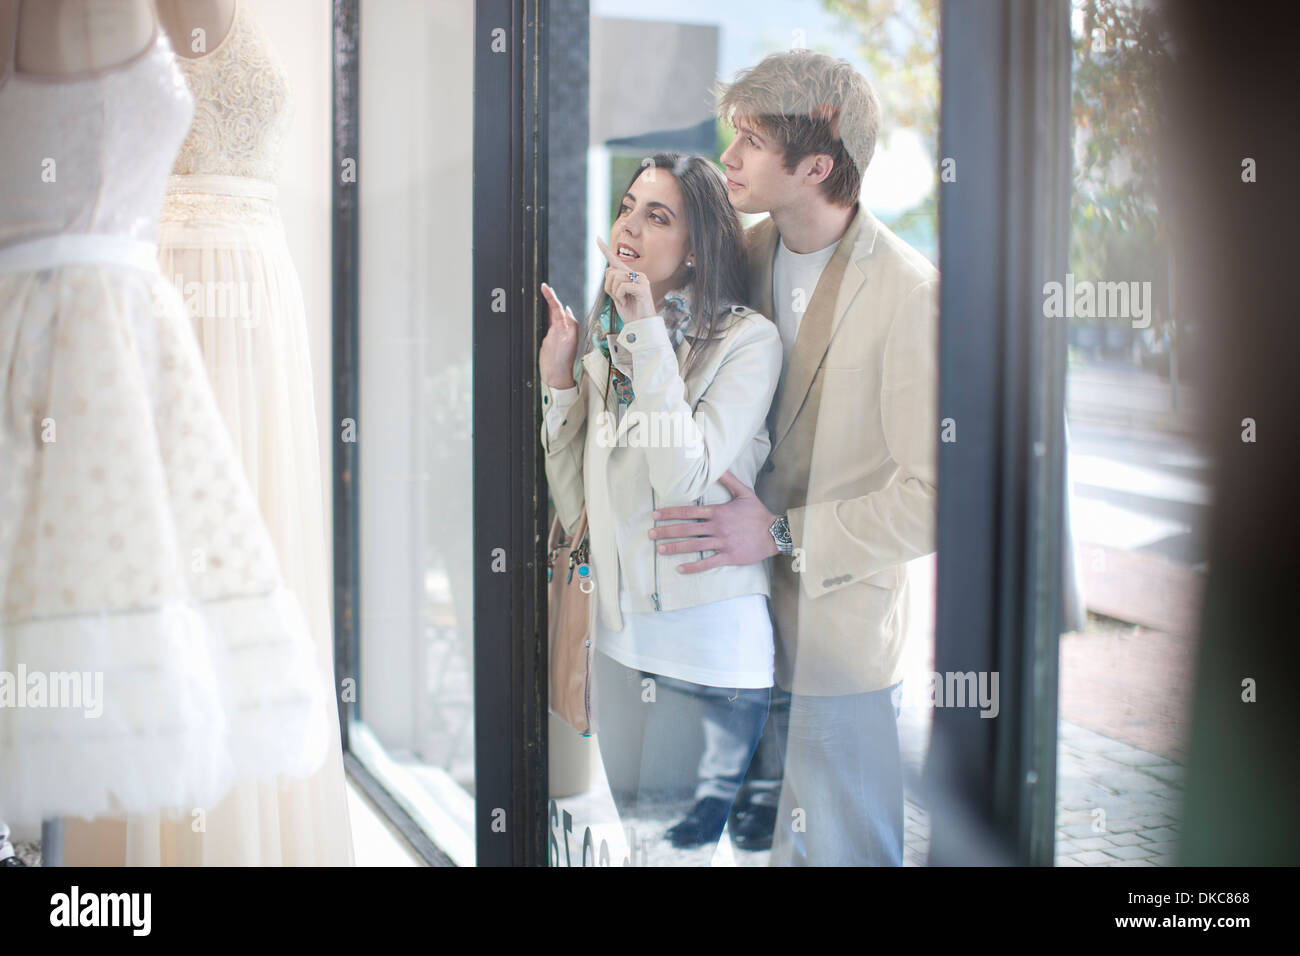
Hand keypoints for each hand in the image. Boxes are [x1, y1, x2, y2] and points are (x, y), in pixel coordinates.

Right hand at [539, 282, 578, 388]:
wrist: (556, 374)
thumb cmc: (565, 361)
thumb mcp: (571, 341)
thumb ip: (571, 324)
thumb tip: (568, 309)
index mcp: (566, 327)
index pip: (558, 308)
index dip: (552, 297)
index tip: (545, 287)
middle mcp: (560, 329)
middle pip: (554, 309)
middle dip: (548, 297)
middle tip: (542, 286)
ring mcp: (553, 334)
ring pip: (549, 315)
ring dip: (545, 305)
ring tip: (540, 294)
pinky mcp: (546, 340)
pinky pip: (544, 324)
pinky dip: (542, 316)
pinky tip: (538, 312)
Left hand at [596, 236, 654, 324]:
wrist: (642, 325)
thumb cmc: (631, 312)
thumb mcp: (618, 296)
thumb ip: (613, 283)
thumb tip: (608, 269)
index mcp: (631, 276)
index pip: (615, 260)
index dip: (605, 250)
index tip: (597, 239)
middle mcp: (637, 275)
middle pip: (611, 272)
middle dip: (609, 287)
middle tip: (618, 299)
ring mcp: (641, 280)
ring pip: (615, 278)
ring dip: (614, 293)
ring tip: (623, 301)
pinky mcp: (642, 288)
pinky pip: (622, 286)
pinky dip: (619, 296)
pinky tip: (626, 302)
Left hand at [648, 471, 778, 572]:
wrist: (775, 533)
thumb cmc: (758, 513)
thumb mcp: (744, 492)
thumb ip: (728, 480)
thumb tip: (717, 467)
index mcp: (718, 512)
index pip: (689, 512)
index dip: (670, 513)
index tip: (655, 515)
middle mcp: (717, 527)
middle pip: (687, 529)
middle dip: (666, 531)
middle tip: (651, 534)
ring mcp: (722, 543)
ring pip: (694, 546)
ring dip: (675, 548)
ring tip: (660, 549)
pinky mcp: (728, 556)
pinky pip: (707, 563)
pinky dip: (693, 567)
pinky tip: (679, 568)